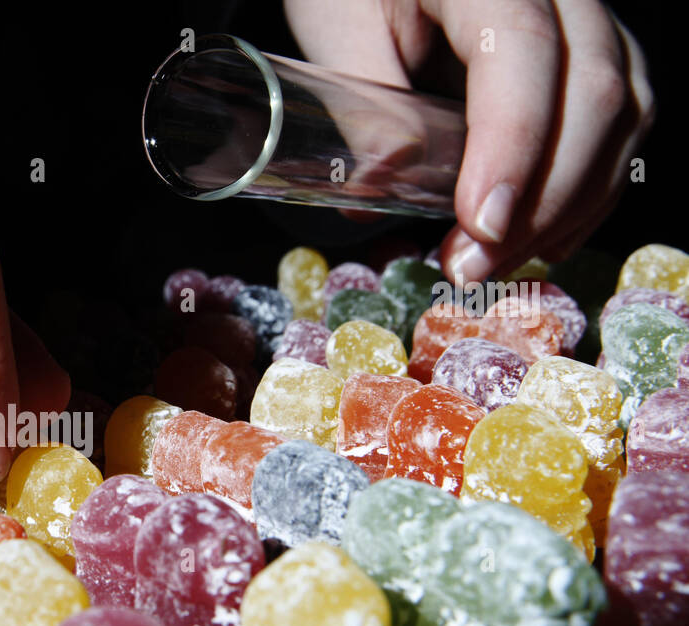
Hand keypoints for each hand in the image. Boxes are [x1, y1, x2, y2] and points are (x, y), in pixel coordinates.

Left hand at [284, 0, 653, 281]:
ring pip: (621, 118)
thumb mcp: (338, 29)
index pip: (524, 50)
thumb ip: (362, 106)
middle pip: (594, 93)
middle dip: (540, 201)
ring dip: (565, 210)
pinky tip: (536, 240)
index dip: (512, 144)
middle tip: (472, 267)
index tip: (479, 224)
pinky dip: (585, 196)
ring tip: (493, 265)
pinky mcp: (597, 58)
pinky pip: (621, 128)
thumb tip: (379, 191)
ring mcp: (589, 23)